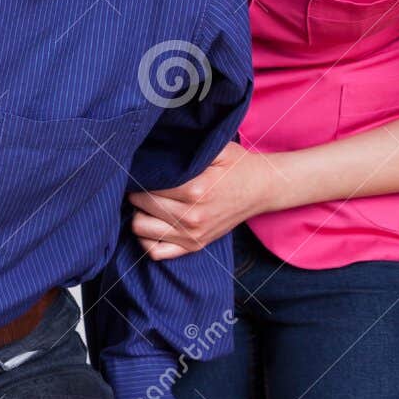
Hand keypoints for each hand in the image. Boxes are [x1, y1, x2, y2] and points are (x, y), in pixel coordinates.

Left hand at [130, 143, 281, 257]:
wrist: (262, 189)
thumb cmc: (237, 166)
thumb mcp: (216, 148)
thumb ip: (187, 147)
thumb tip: (155, 147)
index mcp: (196, 189)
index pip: (148, 185)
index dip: (140, 175)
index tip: (140, 169)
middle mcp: (192, 216)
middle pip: (142, 206)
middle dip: (136, 192)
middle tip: (139, 183)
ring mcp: (193, 235)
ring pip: (141, 229)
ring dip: (138, 214)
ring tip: (145, 202)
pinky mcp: (194, 246)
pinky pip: (156, 252)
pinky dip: (146, 239)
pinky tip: (151, 223)